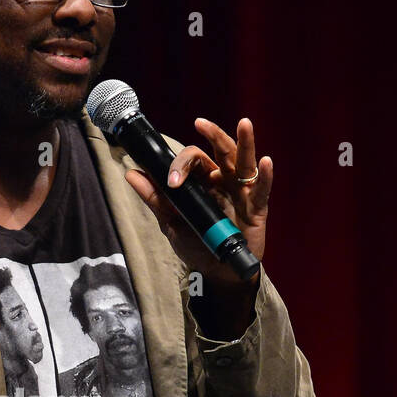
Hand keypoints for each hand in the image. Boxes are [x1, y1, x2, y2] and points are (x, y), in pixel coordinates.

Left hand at [125, 115, 270, 296]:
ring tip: (244, 124)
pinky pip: (262, 190)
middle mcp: (224, 181)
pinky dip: (266, 176)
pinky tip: (266, 162)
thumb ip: (154, 198)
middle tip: (200, 124)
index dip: (181, 164)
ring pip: (245, 162)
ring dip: (246, 142)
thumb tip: (131, 173)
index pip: (194, 160)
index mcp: (204, 181)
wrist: (216, 273)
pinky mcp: (257, 208)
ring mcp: (242, 192)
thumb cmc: (198, 244)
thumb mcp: (171, 221)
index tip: (172, 182)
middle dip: (212, 136)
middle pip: (221, 151)